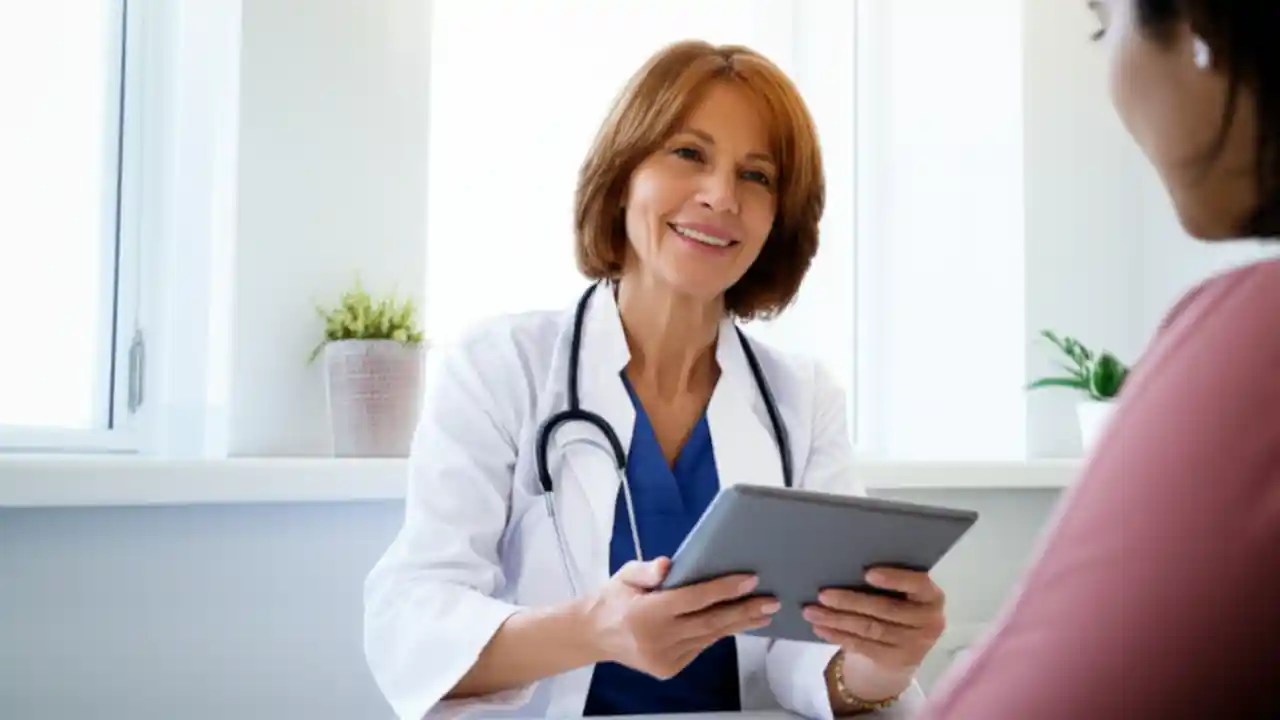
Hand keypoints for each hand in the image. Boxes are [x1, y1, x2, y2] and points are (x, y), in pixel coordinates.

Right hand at [584, 557, 780, 679]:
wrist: (595, 634)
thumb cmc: (615, 598)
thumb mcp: (625, 575)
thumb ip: (647, 570)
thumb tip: (669, 565)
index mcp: (645, 613)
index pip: (692, 599)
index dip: (723, 589)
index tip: (750, 580)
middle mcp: (657, 639)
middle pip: (709, 623)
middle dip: (744, 611)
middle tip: (772, 601)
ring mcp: (664, 658)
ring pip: (709, 637)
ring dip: (738, 624)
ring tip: (764, 612)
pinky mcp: (669, 668)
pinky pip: (700, 647)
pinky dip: (719, 633)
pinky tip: (737, 622)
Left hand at [803, 568, 945, 674]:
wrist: (907, 647)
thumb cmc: (900, 604)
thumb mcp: (905, 593)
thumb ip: (888, 580)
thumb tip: (845, 562)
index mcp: (931, 596)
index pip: (918, 584)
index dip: (894, 579)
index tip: (867, 573)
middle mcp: (928, 621)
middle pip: (885, 609)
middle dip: (850, 602)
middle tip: (822, 594)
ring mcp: (912, 645)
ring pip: (869, 629)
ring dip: (837, 620)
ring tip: (811, 612)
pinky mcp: (894, 660)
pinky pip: (862, 646)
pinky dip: (838, 636)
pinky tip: (820, 628)